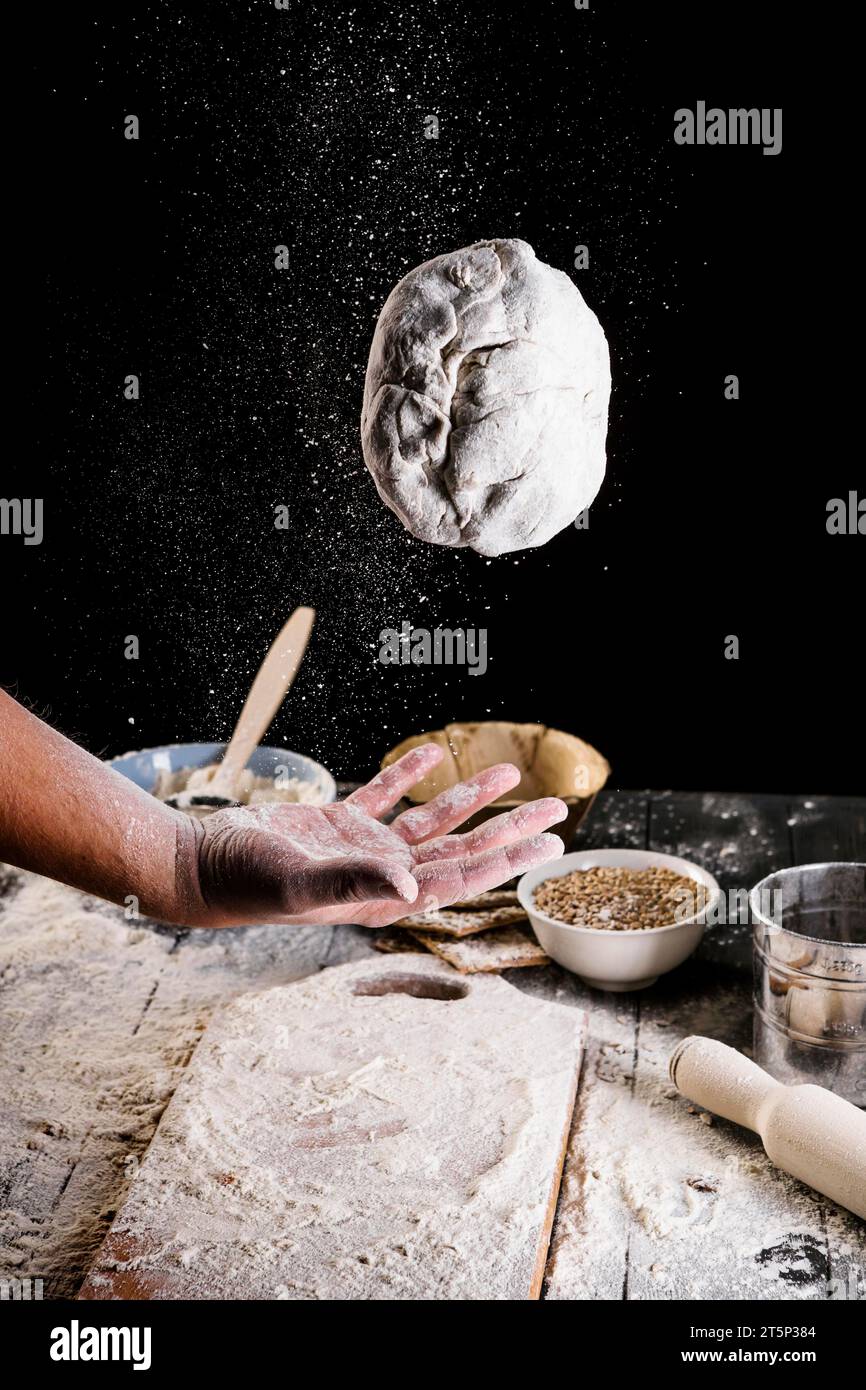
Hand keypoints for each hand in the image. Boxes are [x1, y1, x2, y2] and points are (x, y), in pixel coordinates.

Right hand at [188, 743, 565, 926]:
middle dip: (508, 830)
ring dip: (471, 799)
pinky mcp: (338, 823)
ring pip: (431, 820)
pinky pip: (385, 795)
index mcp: (384, 896)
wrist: (201, 864)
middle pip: (461, 848)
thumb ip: (358, 881)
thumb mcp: (303, 883)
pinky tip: (434, 754)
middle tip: (556, 811)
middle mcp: (382, 874)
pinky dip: (410, 774)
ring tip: (510, 774)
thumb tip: (412, 882)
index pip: (460, 876)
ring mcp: (363, 848)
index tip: (548, 847)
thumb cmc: (247, 882)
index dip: (507, 860)